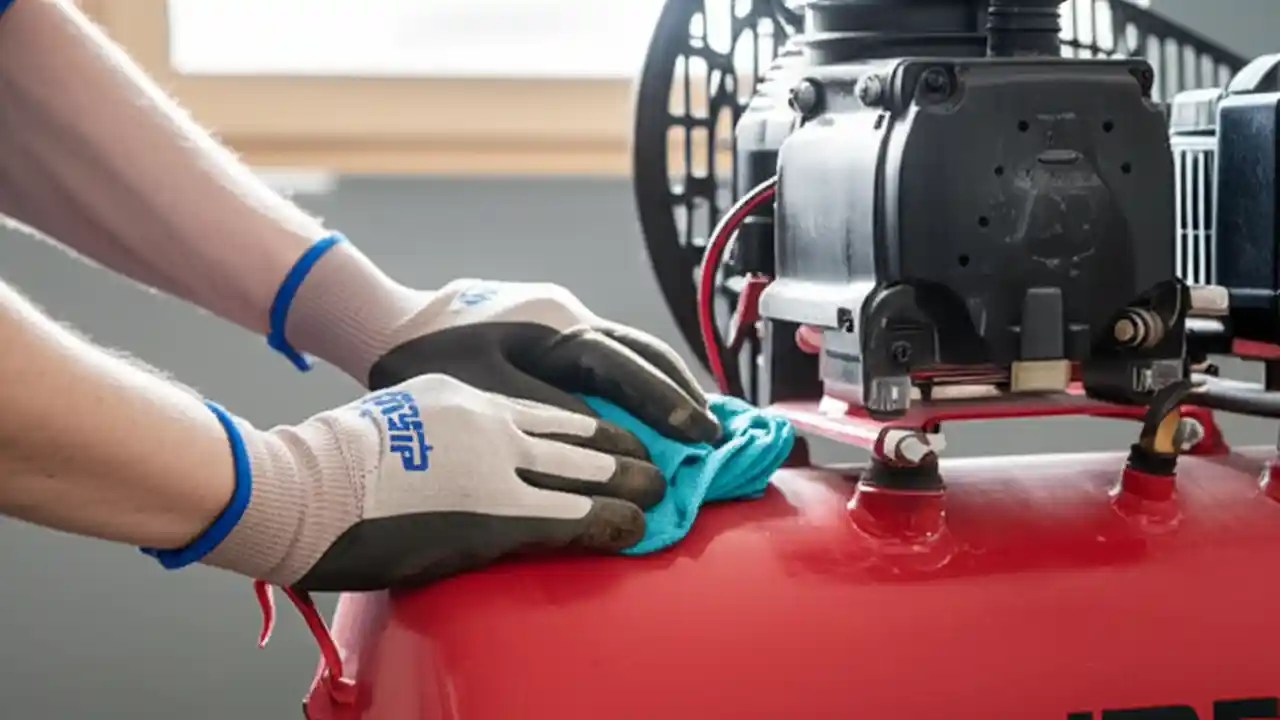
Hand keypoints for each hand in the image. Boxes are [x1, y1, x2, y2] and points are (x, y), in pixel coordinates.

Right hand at [202, 374, 663, 590]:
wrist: (299, 483)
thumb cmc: (333, 460)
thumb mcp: (399, 419)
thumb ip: (442, 428)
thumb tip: (457, 454)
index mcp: (469, 395)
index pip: (553, 405)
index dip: (599, 422)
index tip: (627, 433)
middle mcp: (493, 421)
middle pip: (584, 431)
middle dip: (632, 447)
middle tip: (665, 459)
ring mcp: (498, 465)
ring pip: (590, 469)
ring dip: (634, 484)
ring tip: (664, 492)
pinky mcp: (495, 512)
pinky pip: (573, 516)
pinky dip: (611, 521)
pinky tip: (634, 528)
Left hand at [365, 279, 719, 443]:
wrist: (382, 322)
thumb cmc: (425, 358)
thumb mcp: (483, 392)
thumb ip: (549, 414)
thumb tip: (613, 441)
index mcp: (554, 324)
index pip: (627, 365)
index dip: (668, 403)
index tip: (704, 434)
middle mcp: (565, 313)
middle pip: (640, 350)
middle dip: (679, 390)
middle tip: (714, 432)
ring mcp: (557, 316)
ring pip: (626, 350)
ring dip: (659, 385)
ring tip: (691, 423)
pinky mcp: (545, 328)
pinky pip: (603, 355)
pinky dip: (630, 382)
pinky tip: (639, 410)